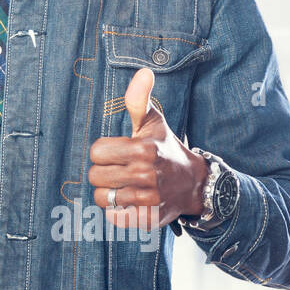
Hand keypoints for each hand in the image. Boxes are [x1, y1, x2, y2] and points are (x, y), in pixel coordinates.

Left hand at [87, 67, 208, 229]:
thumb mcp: (153, 122)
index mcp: (142, 149)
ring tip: (126, 186)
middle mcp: (146, 175)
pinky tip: (130, 201)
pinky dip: (118, 212)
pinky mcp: (148, 219)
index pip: (96, 152)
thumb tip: (144, 71)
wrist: (194, 183)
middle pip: (96, 176)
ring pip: (103, 198)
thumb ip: (139, 99)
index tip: (118, 152)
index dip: (103, 152)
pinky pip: (114, 218)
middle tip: (122, 170)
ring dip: (110, 193)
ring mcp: (148, 199)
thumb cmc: (165, 148)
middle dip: (104, 172)